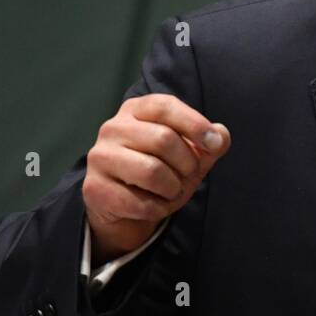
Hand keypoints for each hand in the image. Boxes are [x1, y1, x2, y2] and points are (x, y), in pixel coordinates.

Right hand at [82, 94, 230, 260]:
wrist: (125, 207)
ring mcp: (100, 157)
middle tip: (189, 175)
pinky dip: (158, 209)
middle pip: (164, 139)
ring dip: (173, 188)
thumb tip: (221, 136)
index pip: (166, 106)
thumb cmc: (162, 171)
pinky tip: (154, 205)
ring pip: (152, 171)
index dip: (195, 124)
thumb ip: (209, 143)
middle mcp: (113, 128)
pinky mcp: (95, 188)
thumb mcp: (190, 154)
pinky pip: (140, 202)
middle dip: (187, 163)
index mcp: (136, 110)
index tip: (214, 143)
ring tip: (172, 191)